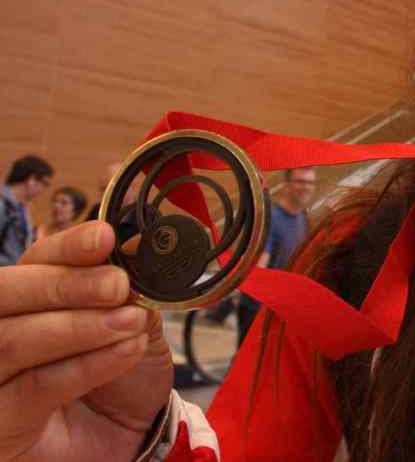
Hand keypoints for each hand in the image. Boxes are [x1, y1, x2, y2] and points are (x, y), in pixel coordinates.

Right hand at [0, 222, 173, 461]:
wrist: (132, 438)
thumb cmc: (125, 377)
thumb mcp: (137, 324)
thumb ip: (132, 290)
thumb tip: (138, 249)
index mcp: (32, 296)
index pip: (36, 259)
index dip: (68, 247)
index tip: (105, 239)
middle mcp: (0, 329)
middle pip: (5, 294)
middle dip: (66, 285)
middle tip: (119, 285)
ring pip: (13, 340)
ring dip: (79, 327)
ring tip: (130, 322)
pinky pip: (34, 387)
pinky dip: (85, 365)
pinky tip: (124, 352)